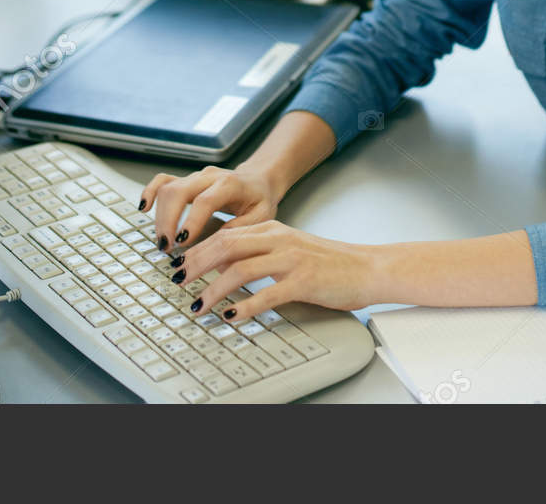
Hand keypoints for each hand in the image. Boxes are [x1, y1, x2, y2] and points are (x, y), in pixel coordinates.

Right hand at [140, 163, 280, 253]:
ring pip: (168, 188)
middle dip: (168, 221)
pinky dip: (150, 192)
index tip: (182, 243)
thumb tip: (218, 248)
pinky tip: (144, 208)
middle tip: (166, 247)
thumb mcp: (261, 217)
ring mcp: (195, 177)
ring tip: (162, 242)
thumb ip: (241, 230)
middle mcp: (209, 177)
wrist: (259, 180)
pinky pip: (163, 181)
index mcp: (230, 184)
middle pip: (179, 191)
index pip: (205, 200)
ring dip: (160, 216)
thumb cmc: (260, 200)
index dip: (192, 221)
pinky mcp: (186, 181)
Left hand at [174, 220, 379, 320]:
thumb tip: (224, 264)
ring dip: (214, 290)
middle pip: (225, 246)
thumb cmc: (330, 262)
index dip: (197, 250)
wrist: (368, 267)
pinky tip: (231, 317)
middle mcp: (279, 239)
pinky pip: (266, 294)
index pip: (225, 234)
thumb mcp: (290, 248)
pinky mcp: (304, 281)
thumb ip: (259, 251)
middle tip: (177, 281)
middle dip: (196, 265)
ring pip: (240, 270)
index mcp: (273, 229)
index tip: (179, 264)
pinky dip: (245, 307)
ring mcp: (291, 259)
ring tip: (198, 305)